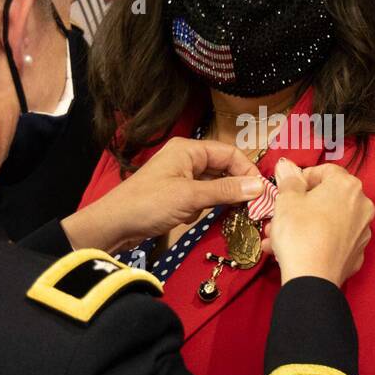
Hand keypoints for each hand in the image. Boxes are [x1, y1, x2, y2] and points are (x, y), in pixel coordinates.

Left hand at [61, 138, 263, 253]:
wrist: (112, 225)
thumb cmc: (148, 204)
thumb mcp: (191, 197)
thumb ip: (226, 190)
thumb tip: (259, 186)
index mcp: (189, 149)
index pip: (229, 153)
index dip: (247, 170)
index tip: (262, 191)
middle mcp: (185, 158)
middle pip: (223, 168)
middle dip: (235, 187)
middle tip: (252, 206)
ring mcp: (179, 177)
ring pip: (212, 185)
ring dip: (218, 199)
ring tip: (224, 213)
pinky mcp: (174, 194)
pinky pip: (200, 197)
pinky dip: (201, 208)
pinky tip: (191, 217)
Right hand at [262, 159, 373, 286]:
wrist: (312, 279)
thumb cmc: (300, 234)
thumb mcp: (287, 200)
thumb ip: (289, 179)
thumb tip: (287, 166)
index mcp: (347, 186)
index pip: (326, 170)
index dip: (303, 177)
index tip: (288, 187)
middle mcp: (362, 205)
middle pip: (328, 198)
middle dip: (301, 205)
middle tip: (280, 214)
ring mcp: (362, 231)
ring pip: (329, 221)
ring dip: (304, 225)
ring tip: (279, 237)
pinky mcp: (357, 254)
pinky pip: (334, 241)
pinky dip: (317, 241)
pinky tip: (295, 250)